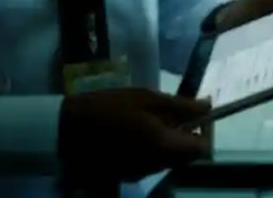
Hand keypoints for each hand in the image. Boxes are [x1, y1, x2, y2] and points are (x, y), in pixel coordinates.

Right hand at [58, 87, 211, 184]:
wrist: (65, 131)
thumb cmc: (106, 107)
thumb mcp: (144, 97)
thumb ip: (180, 105)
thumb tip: (207, 106)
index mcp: (163, 146)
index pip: (203, 149)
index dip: (206, 131)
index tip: (198, 114)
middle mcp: (156, 165)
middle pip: (187, 157)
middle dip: (188, 136)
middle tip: (175, 113)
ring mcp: (141, 173)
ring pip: (170, 161)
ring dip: (171, 142)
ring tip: (152, 119)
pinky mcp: (128, 176)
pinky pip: (152, 164)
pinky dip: (154, 149)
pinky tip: (137, 132)